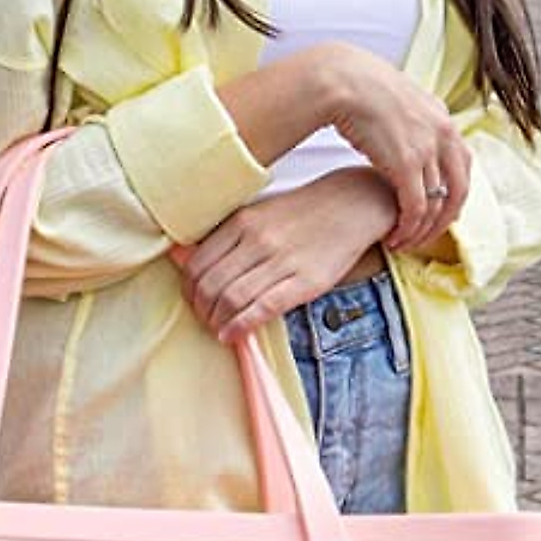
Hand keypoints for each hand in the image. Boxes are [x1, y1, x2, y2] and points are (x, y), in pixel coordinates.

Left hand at [172, 167, 397, 343]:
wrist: (352, 204)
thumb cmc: (301, 213)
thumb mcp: (260, 213)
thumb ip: (230, 237)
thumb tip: (194, 265)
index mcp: (242, 222)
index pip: (197, 264)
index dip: (188, 290)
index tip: (193, 301)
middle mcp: (258, 240)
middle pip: (210, 285)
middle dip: (200, 310)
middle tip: (204, 319)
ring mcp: (281, 261)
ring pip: (231, 299)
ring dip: (216, 321)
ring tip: (217, 329)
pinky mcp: (304, 282)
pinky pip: (262, 309)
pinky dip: (240, 326)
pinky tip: (231, 335)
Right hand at [318, 41, 470, 249]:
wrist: (346, 82)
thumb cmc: (361, 92)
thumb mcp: (399, 105)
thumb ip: (410, 127)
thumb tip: (402, 141)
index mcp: (443, 120)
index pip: (463, 168)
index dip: (453, 198)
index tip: (437, 216)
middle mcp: (443, 134)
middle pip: (458, 191)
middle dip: (442, 223)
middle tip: (424, 240)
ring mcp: (427, 149)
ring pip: (436, 205)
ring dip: (421, 231)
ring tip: (404, 243)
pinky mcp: (407, 164)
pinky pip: (415, 208)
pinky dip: (407, 228)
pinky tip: (394, 237)